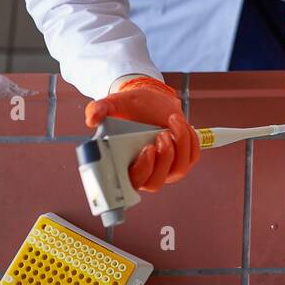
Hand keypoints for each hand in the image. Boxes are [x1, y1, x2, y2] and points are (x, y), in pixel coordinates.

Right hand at [85, 77, 199, 191]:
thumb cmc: (131, 109)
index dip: (140, 174)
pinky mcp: (183, 159)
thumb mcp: (113, 104)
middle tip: (160, 136)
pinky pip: (192, 156)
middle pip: (156, 182)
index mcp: (123, 166)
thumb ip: (99, 109)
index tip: (146, 150)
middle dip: (163, 159)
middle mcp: (145, 171)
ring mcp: (166, 168)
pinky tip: (180, 124)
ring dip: (180, 145)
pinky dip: (190, 139)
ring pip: (178, 169)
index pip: (130, 184)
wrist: (151, 101)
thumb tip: (92, 118)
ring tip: (172, 123)